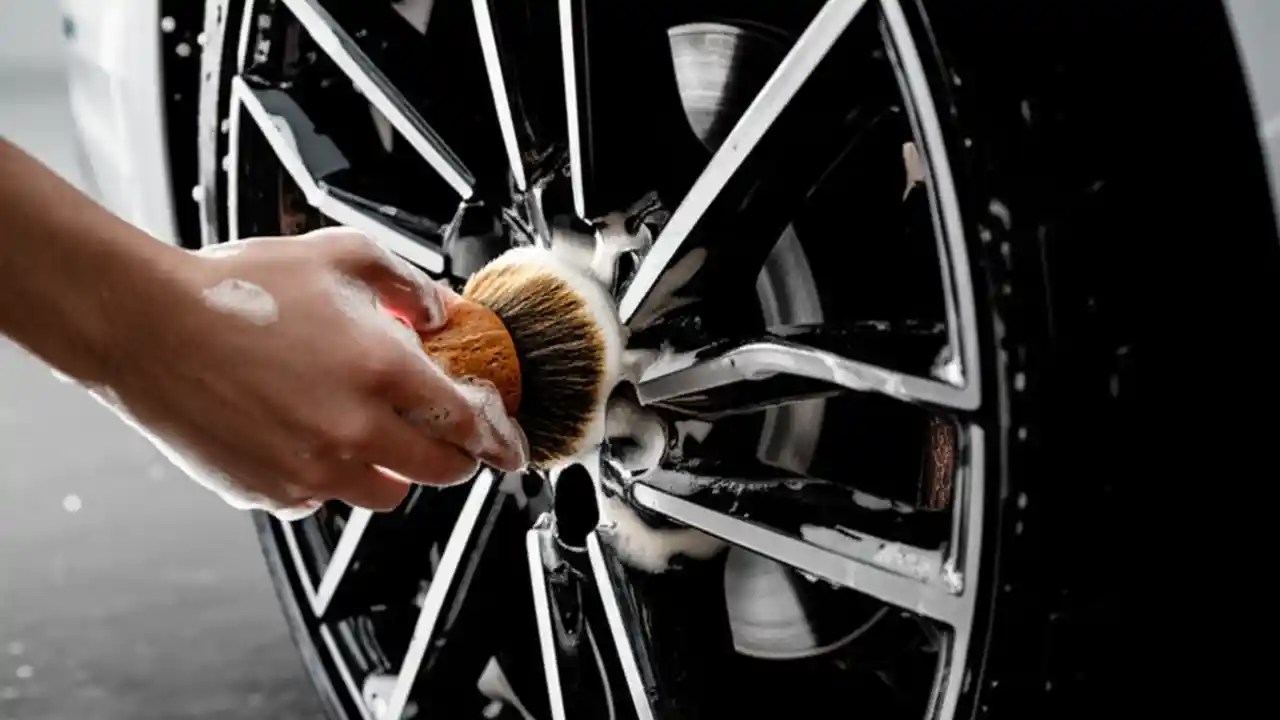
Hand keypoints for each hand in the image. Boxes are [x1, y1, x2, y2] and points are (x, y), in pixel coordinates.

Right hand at [92, 228, 526, 518]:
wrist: (149, 325)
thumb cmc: (238, 287)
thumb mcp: (342, 256)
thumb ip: (408, 284)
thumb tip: (443, 310)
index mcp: (383, 370)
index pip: (468, 423)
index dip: (498, 439)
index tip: (508, 448)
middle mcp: (355, 429)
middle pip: (439, 471)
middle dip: (455, 459)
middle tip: (448, 441)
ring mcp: (313, 468)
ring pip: (386, 494)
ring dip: (393, 469)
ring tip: (369, 433)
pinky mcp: (272, 491)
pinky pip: (324, 498)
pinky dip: (331, 476)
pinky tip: (308, 435)